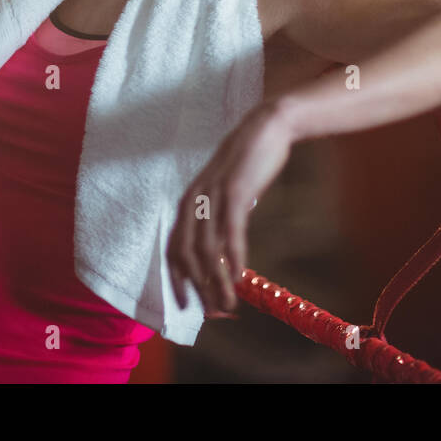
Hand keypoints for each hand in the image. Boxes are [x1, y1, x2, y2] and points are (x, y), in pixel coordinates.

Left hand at [166, 101, 295, 315]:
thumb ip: (218, 221)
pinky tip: (240, 276)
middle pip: (189, 255)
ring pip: (209, 249)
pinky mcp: (235, 191)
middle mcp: (194, 201)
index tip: (184, 305)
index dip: (177, 280)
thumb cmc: (247, 166)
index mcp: (188, 203)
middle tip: (213, 312)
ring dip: (218, 281)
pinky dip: (234, 257)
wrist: (265, 129)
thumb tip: (221, 257)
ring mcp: (213, 196)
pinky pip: (231, 231)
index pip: (174, 249)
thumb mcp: (225, 196)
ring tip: (228, 303)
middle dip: (200, 288)